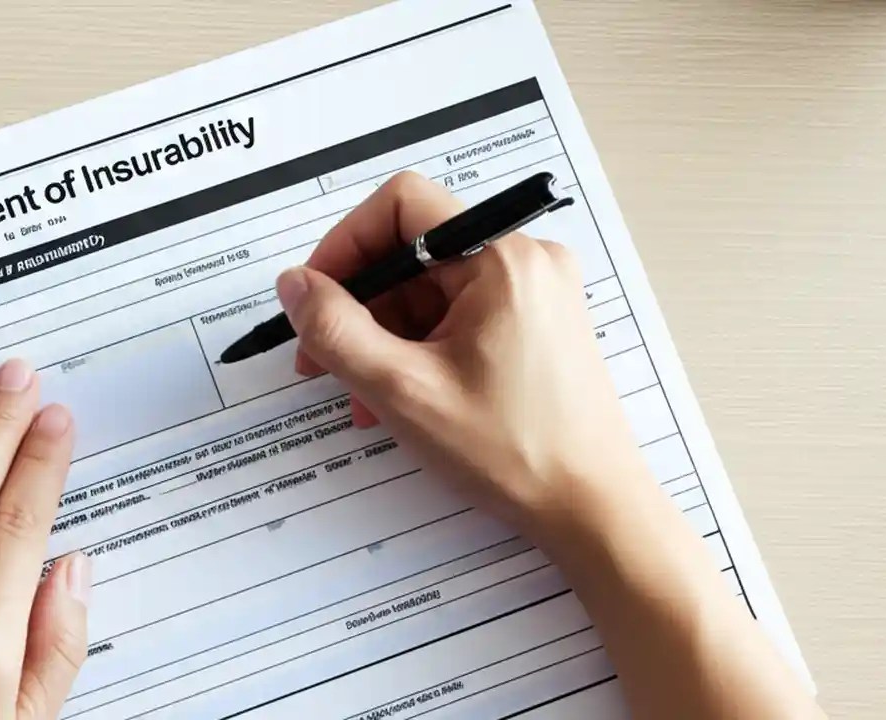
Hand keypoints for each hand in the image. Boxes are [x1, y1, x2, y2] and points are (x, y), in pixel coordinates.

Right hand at [278, 171, 647, 542]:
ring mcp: (535, 293)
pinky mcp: (535, 324)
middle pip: (413, 252)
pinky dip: (419, 348)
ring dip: (384, 336)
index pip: (402, 206)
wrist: (592, 510)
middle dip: (360, 306)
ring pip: (430, 289)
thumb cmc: (514, 452)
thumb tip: (293, 285)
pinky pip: (458, 315)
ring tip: (365, 398)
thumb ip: (336, 330)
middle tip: (324, 361)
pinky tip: (400, 398)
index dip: (345, 245)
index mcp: (502, 260)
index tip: (315, 297)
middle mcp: (525, 262)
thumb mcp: (403, 390)